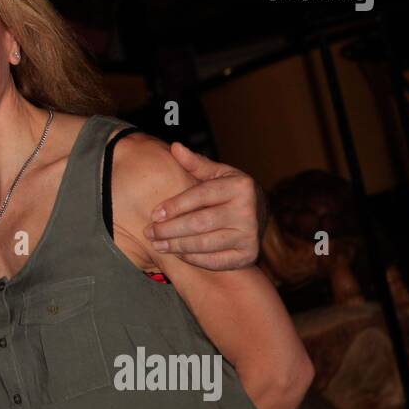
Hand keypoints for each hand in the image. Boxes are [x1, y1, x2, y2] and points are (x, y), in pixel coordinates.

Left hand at [143, 142, 265, 270]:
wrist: (259, 215)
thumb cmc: (229, 192)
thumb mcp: (217, 173)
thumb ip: (195, 163)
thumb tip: (175, 147)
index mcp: (240, 186)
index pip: (200, 196)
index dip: (174, 206)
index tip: (154, 214)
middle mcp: (248, 211)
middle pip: (200, 223)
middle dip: (169, 229)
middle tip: (149, 232)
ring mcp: (249, 235)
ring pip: (204, 244)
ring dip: (176, 246)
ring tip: (157, 244)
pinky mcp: (248, 256)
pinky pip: (214, 261)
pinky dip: (193, 259)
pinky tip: (177, 254)